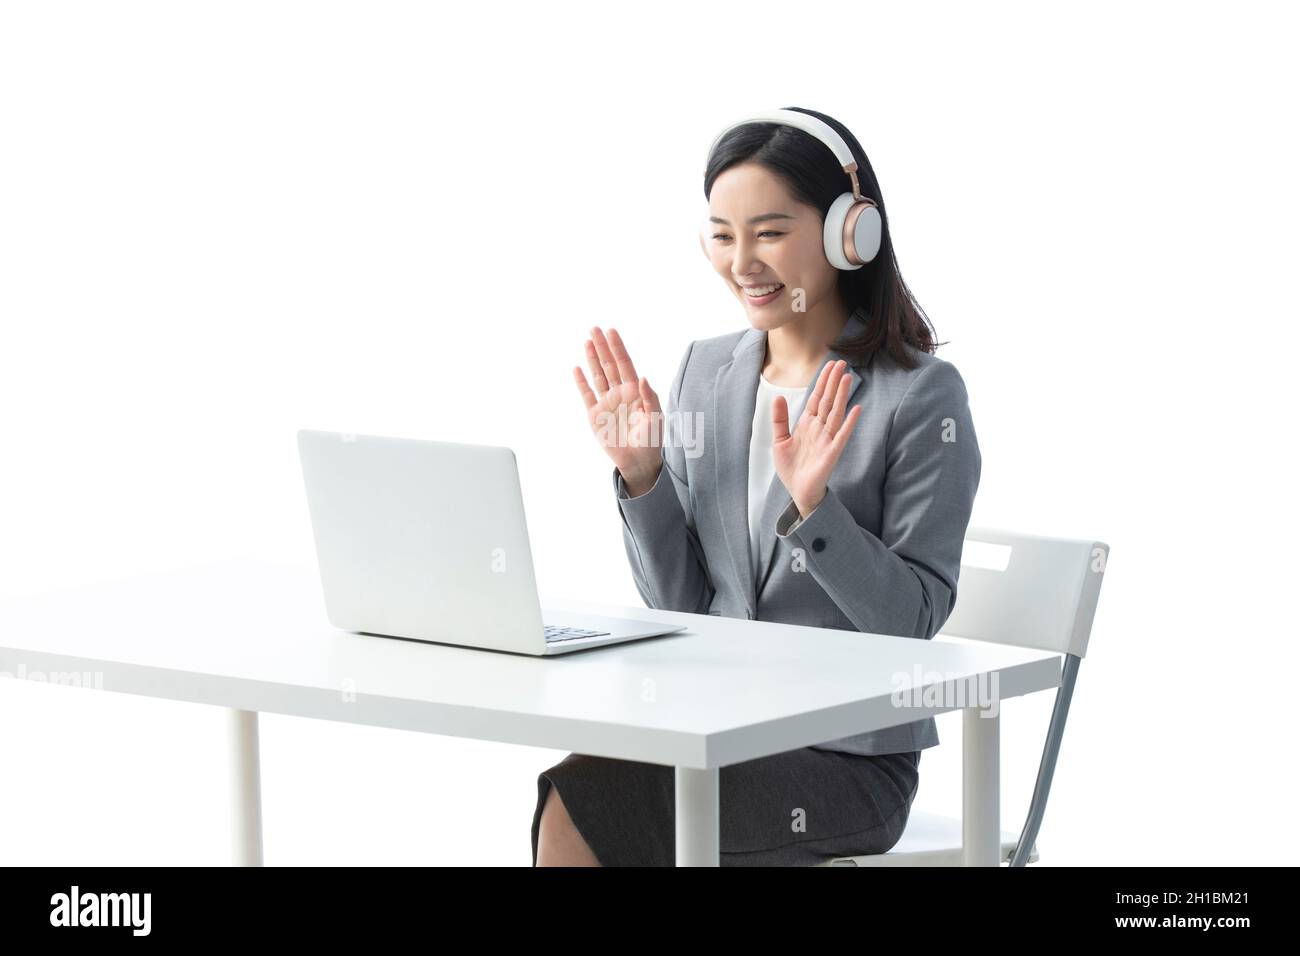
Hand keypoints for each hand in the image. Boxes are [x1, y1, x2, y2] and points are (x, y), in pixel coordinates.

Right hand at [573, 327, 662, 495]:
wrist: (639, 462)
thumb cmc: (651, 440)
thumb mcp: (655, 418)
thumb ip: (650, 397)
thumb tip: (643, 377)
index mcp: (636, 391)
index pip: (625, 364)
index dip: (618, 348)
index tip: (612, 331)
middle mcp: (620, 393)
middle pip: (609, 365)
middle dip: (602, 346)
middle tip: (594, 328)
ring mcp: (606, 403)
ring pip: (598, 375)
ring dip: (592, 358)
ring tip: (587, 341)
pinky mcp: (595, 416)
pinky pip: (587, 395)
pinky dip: (581, 382)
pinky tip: (577, 368)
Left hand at [772, 359, 861, 517]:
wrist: (797, 491)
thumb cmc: (791, 468)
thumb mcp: (779, 441)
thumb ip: (779, 420)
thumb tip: (778, 396)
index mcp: (807, 424)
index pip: (817, 398)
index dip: (823, 381)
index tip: (830, 364)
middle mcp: (819, 429)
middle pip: (827, 401)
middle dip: (833, 382)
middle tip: (842, 362)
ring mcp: (827, 440)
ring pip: (835, 413)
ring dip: (841, 396)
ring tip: (847, 378)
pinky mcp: (832, 453)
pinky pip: (841, 436)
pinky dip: (849, 423)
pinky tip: (856, 410)